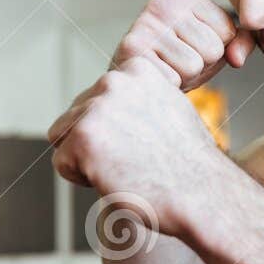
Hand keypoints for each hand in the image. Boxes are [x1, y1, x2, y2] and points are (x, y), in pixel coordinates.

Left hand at [46, 56, 228, 238]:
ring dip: (87, 159)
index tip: (144, 142)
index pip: (96, 97)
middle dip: (96, 143)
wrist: (201, 194)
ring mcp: (98, 107)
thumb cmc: (189, 163)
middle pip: (75, 115)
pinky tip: (116, 179)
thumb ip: (135, 100)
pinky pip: (62, 162)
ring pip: (64, 137)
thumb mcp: (167, 110)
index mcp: (137, 68)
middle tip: (134, 161)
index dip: (113, 128)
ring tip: (125, 169)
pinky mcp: (83, 137)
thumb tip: (106, 102)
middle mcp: (114, 79)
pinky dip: (82, 178)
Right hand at [108, 0, 255, 90]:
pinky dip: (169, 85)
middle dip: (200, 64)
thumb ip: (240, 44)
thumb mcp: (214, 45)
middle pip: (213, 49)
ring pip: (194, 65)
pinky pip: (173, 78)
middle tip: (176, 61)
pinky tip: (155, 74)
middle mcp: (163, 1)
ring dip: (184, 76)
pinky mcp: (132, 48)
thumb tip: (236, 59)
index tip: (191, 47)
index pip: (228, 31)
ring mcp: (145, 23)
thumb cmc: (177, 60)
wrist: (135, 79)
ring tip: (167, 67)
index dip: (215, 50)